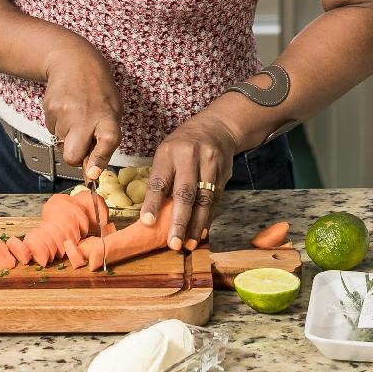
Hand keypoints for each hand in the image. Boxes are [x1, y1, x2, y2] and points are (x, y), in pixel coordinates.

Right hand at [39, 42, 121, 177]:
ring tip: (76, 115)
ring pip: (61, 144)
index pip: (107, 142)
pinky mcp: (50, 110)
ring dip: (67, 136)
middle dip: (73, 157)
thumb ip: (106, 139)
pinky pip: (52, 130)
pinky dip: (58, 125)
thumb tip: (92, 170)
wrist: (73, 61)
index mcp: (108, 118)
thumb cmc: (98, 89)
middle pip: (72, 156)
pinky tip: (66, 109)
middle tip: (80, 143)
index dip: (98, 160)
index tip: (92, 174)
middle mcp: (86, 117)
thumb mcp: (113, 111)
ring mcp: (65, 113)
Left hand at [138, 113, 238, 247]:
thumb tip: (154, 215)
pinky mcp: (224, 174)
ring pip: (204, 200)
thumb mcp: (166, 153)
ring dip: (196, 225)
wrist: (217, 127)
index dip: (153, 202)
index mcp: (169, 153)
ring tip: (188, 243)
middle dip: (179, 221)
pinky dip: (207, 217)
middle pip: (185, 193)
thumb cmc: (182, 145)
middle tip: (173, 244)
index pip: (159, 180)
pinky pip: (215, 200)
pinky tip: (201, 231)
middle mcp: (190, 158)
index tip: (148, 222)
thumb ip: (162, 179)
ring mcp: (210, 165)